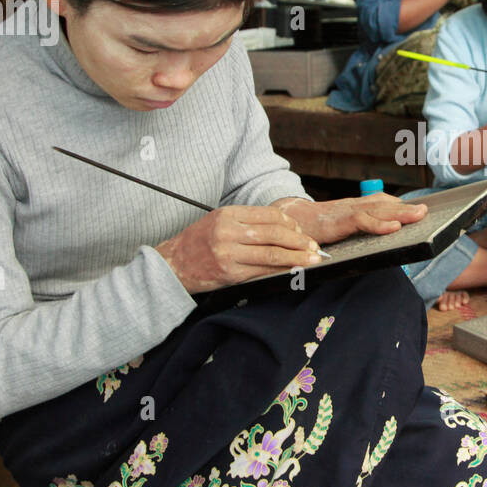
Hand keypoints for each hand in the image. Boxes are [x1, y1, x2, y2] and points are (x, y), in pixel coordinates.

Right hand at [155, 205, 321, 293]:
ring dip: (296, 257)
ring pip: (271, 252)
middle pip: (274, 233)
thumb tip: (283, 228)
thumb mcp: (219, 222)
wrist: (172, 265)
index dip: (290, 224)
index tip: (301, 231)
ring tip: (312, 259)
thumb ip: (246, 222)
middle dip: (299, 240)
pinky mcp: (230, 272)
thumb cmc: (198, 243)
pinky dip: (280, 270)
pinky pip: (262, 270)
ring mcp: (229, 252)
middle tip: (313, 246)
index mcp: (228, 214)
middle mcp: (228, 231)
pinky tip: (293, 270)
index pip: (269, 215)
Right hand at [278, 194, 427, 245]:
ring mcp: (345, 213)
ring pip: (377, 210)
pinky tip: (393, 228)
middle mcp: (352, 206)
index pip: (380, 203)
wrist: (285, 218)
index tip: (419, 209)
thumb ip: (355, 225)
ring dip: (400, 213)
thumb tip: (376, 231)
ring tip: (419, 215)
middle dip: (406, 208)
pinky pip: (362, 222)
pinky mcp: (337, 223)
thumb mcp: (337, 224)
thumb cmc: (311, 225)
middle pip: (384, 205)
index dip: (400, 206)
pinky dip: (379, 225)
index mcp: (353, 207)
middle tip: (426, 211)